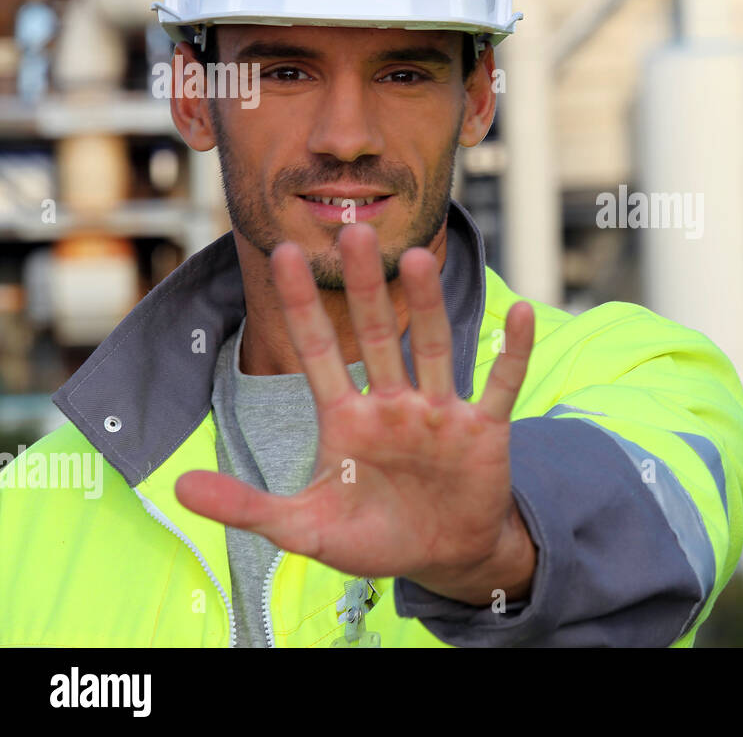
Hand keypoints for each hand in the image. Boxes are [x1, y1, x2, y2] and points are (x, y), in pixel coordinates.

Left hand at [175, 221, 537, 604]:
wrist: (444, 558)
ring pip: (434, 347)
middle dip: (366, 286)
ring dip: (428, 305)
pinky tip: (519, 313)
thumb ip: (246, 507)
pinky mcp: (483, 430)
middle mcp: (392, 404)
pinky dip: (512, 352)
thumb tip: (178, 489)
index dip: (301, 305)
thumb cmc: (373, 537)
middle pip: (376, 334)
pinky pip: (500, 384)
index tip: (281, 254)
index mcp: (346, 418)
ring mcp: (439, 412)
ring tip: (419, 259)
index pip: (317, 351)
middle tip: (353, 231)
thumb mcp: (304, 528)